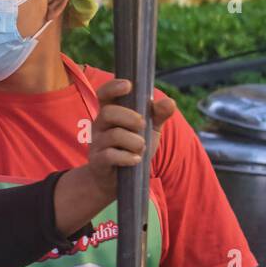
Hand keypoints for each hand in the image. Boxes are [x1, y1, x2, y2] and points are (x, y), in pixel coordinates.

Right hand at [84, 79, 177, 203]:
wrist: (117, 180)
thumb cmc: (132, 149)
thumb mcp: (149, 130)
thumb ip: (158, 115)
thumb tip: (169, 102)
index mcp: (110, 113)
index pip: (104, 94)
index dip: (113, 87)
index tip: (128, 85)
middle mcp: (99, 125)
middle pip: (108, 113)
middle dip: (129, 117)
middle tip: (142, 125)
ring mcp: (96, 143)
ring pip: (113, 135)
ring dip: (134, 142)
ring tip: (141, 148)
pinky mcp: (97, 161)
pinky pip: (110, 155)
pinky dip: (128, 158)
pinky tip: (135, 160)